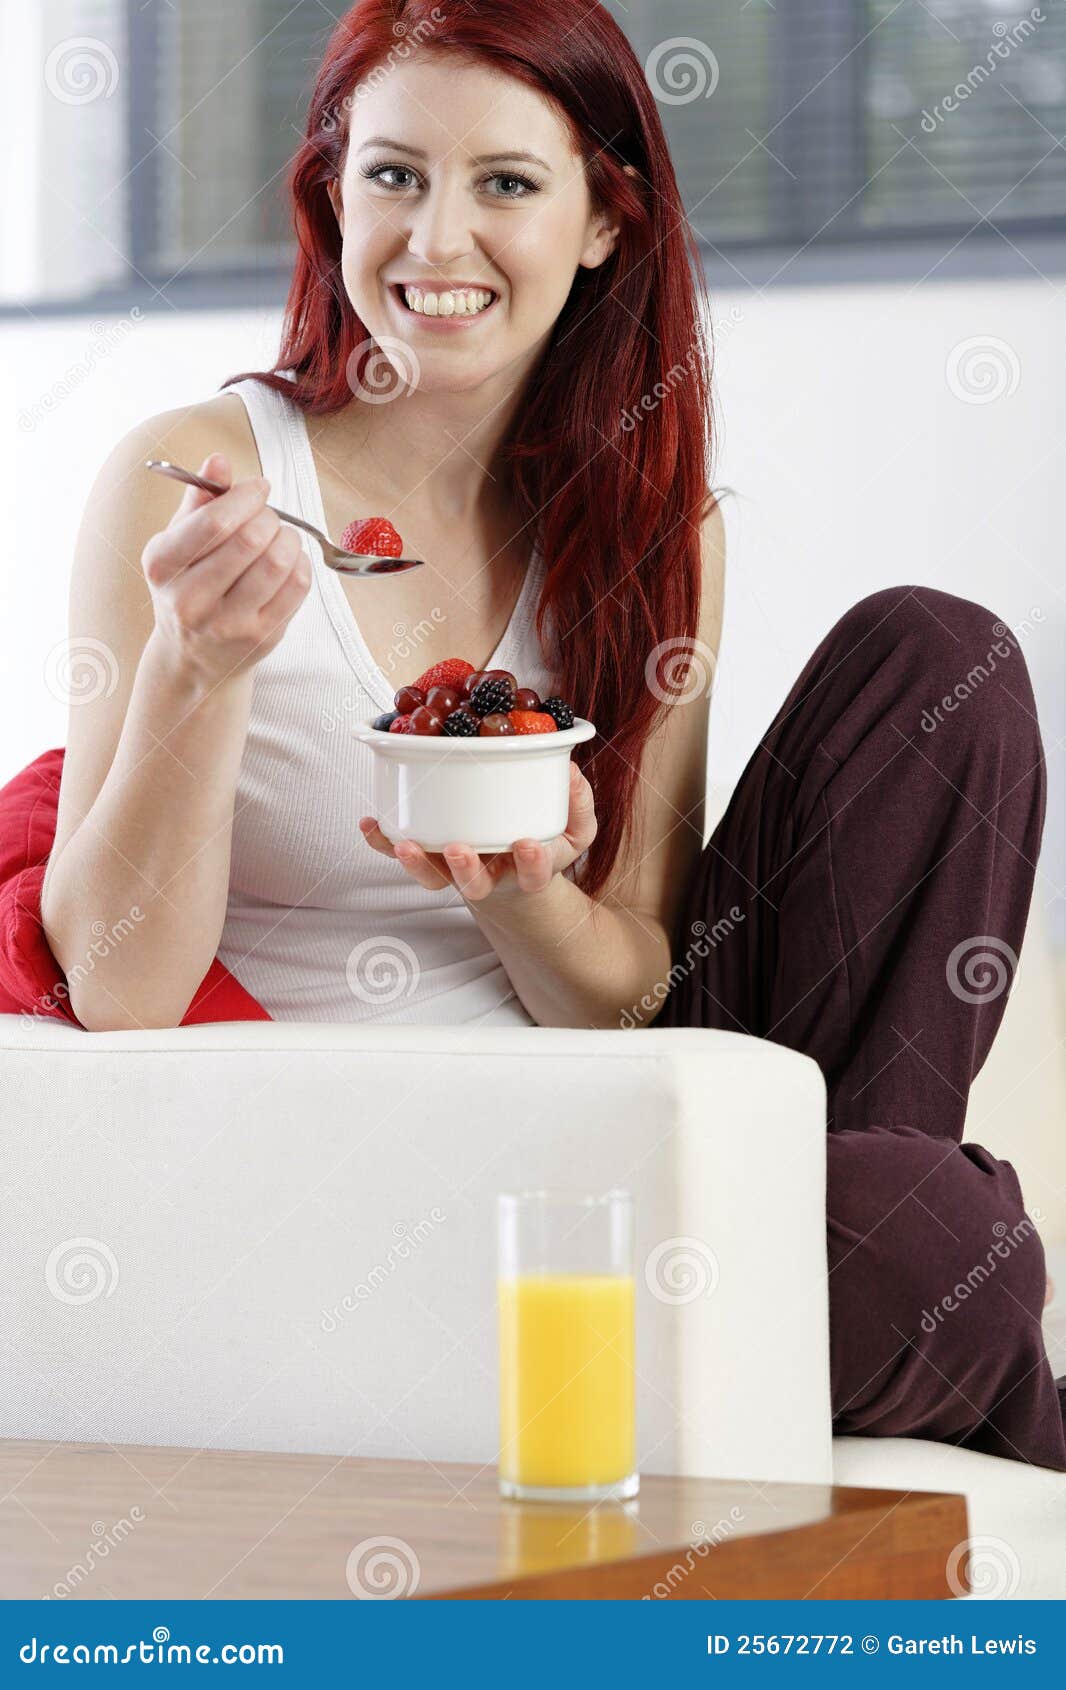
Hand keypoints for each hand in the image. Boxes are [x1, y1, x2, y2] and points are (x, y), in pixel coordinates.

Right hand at [142, 452, 310, 690]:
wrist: (191, 656)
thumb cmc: (186, 584)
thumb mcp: (178, 541)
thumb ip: (199, 499)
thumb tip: (219, 461)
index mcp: (163, 566)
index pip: (214, 524)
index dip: (246, 497)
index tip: (259, 487)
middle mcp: (191, 600)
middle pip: (251, 540)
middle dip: (268, 516)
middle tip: (267, 515)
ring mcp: (229, 624)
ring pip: (278, 563)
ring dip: (288, 537)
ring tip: (279, 536)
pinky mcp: (262, 637)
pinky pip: (298, 586)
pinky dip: (301, 563)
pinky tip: (288, 560)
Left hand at [358, 761, 596, 902]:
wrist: (513, 869)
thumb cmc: (544, 841)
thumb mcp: (574, 829)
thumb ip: (577, 804)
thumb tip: (571, 771)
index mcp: (527, 872)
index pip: (532, 876)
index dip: (530, 865)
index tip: (527, 845)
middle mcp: (488, 876)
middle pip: (474, 886)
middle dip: (465, 870)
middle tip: (458, 848)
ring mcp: (454, 869)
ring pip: (434, 877)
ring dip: (416, 863)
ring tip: (404, 843)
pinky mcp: (429, 857)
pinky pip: (402, 854)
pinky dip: (383, 842)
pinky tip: (370, 823)